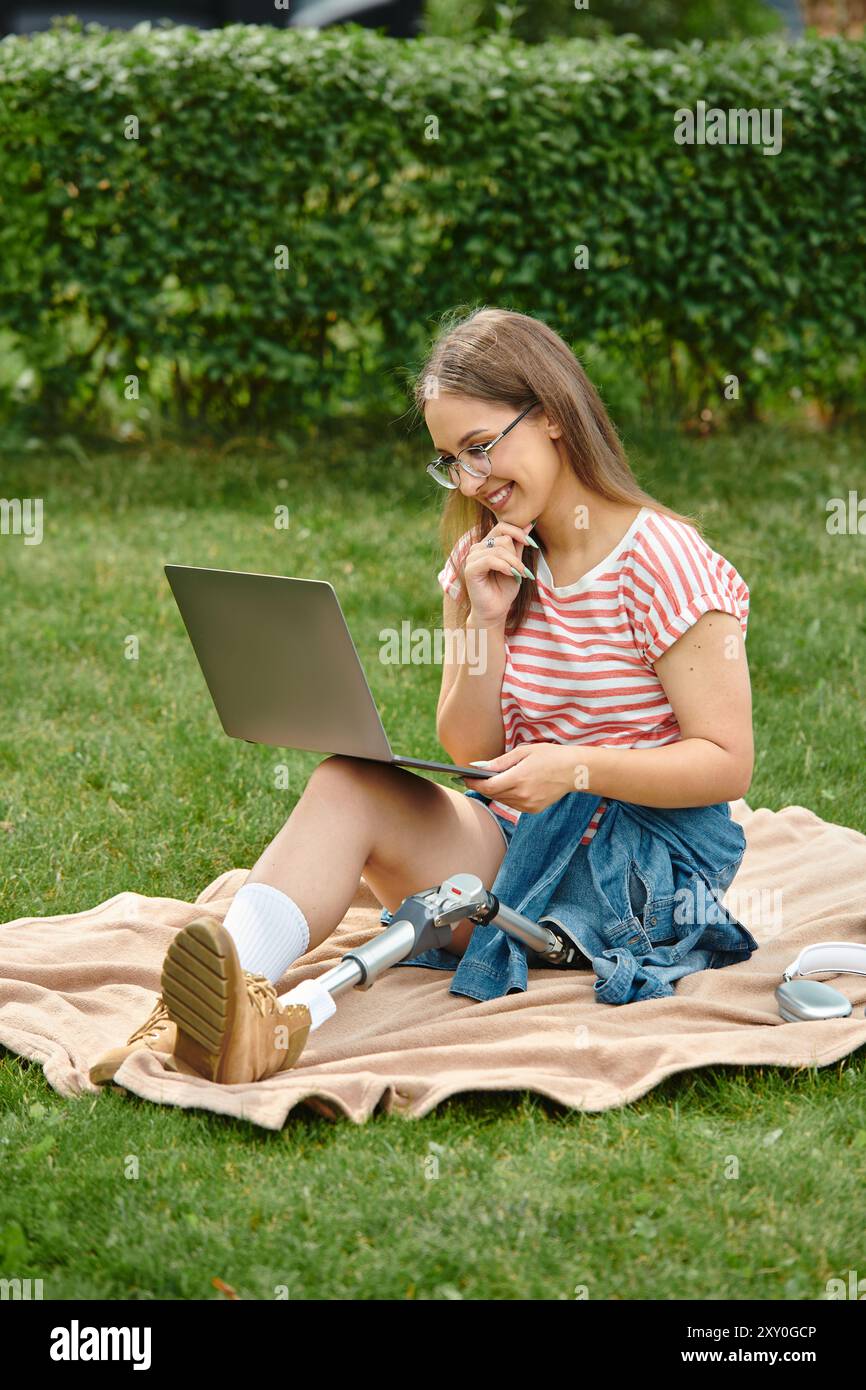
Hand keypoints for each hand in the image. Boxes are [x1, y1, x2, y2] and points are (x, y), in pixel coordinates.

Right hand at [462, 522, 535, 627]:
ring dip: (513, 562)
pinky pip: (490, 560)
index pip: (502, 527)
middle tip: (523, 570)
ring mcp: (472, 558)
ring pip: (498, 549)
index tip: (532, 544)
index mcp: (487, 545)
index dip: (518, 532)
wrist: (495, 610)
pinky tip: (511, 574)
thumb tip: (529, 524)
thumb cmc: (504, 589)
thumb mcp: (516, 564)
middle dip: (517, 554)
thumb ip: (519, 546)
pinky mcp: (470, 569)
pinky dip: (504, 566)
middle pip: (503, 537)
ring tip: (520, 575)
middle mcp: (477, 548)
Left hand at [462, 742, 584, 813]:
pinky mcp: (534, 809)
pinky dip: (507, 796)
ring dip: (494, 791)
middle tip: (472, 778)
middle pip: (493, 794)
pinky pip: (513, 804)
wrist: (574, 771)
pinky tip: (507, 786)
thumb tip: (479, 768)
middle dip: (482, 786)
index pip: (488, 786)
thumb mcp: (523, 752)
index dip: (474, 783)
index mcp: (519, 779)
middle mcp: (523, 795)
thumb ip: (500, 762)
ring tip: (488, 780)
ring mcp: (529, 805)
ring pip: (502, 800)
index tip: (464, 778)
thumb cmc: (549, 756)